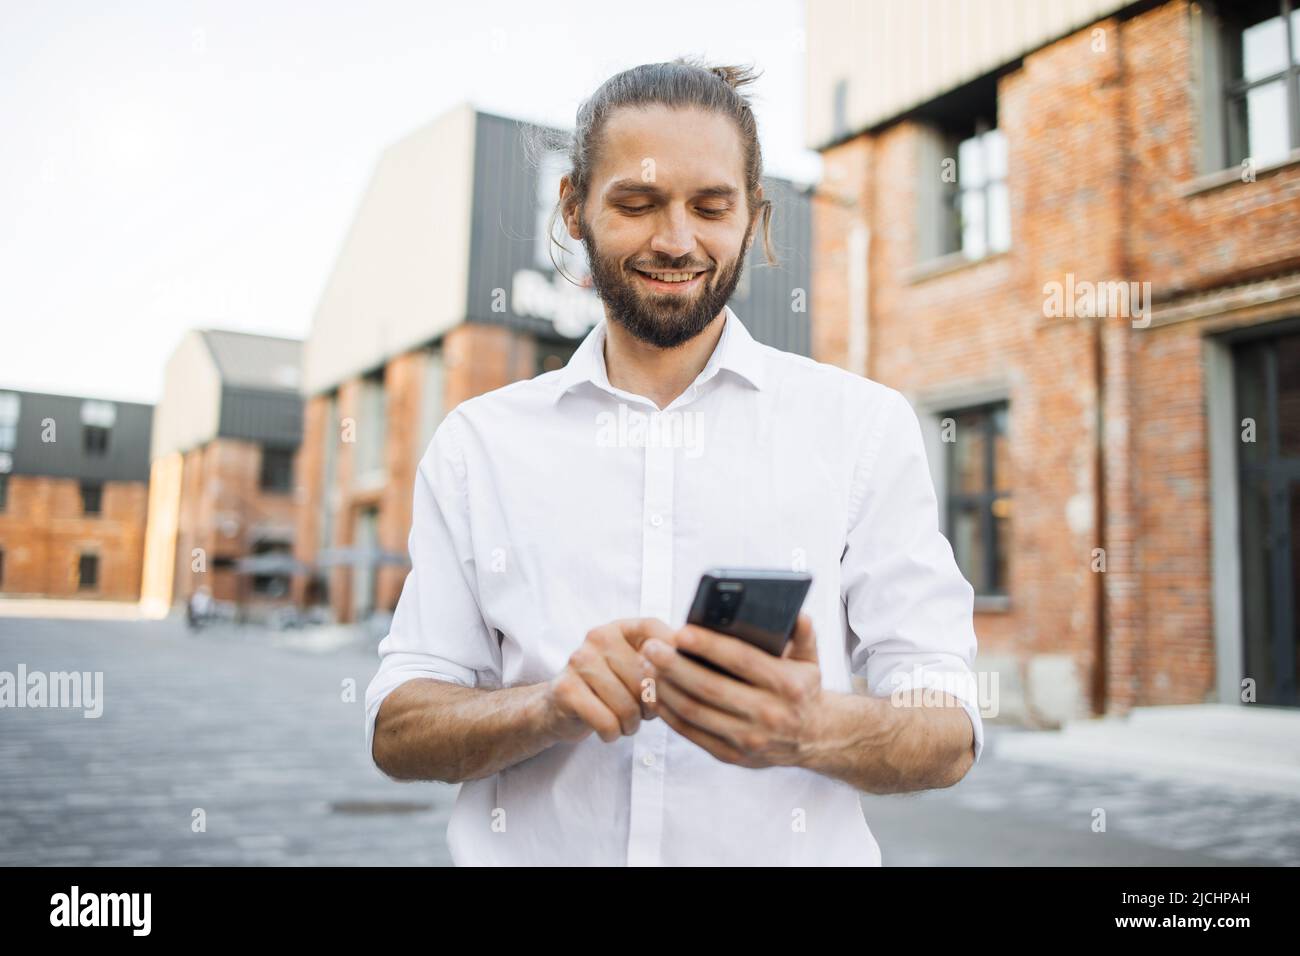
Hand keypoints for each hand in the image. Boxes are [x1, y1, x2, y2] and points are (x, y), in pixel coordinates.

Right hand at [544, 617, 676, 742]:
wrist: (560, 705)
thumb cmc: (609, 689)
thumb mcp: (634, 669)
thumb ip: (662, 664)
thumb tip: (697, 669)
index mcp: (620, 627)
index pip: (656, 631)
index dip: (672, 658)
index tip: (677, 681)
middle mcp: (598, 636)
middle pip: (645, 677)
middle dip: (651, 706)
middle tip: (645, 715)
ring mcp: (579, 660)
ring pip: (627, 704)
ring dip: (632, 724)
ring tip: (627, 723)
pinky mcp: (565, 689)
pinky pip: (606, 721)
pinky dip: (612, 733)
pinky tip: (609, 729)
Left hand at [641, 613, 823, 767]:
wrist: (813, 738)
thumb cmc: (802, 689)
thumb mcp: (810, 659)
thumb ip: (803, 634)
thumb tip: (796, 614)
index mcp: (787, 685)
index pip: (742, 660)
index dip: (709, 646)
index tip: (681, 631)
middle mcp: (769, 714)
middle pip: (710, 687)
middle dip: (674, 665)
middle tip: (650, 647)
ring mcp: (748, 738)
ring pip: (695, 711)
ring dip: (665, 688)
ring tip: (645, 665)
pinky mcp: (731, 755)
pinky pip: (691, 732)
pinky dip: (668, 712)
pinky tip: (654, 692)